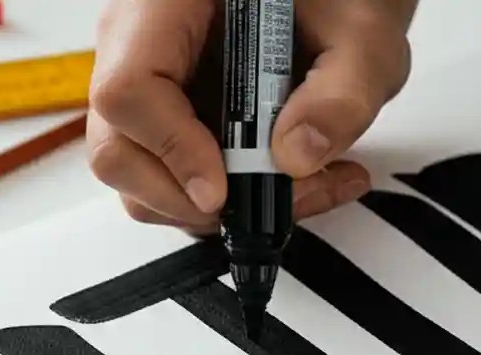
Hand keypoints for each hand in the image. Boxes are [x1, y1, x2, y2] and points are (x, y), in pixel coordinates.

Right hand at [86, 0, 416, 233]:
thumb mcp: (363, 30)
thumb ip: (343, 93)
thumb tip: (295, 159)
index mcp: (163, 2)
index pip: (128, 88)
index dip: (171, 148)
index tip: (223, 186)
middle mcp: (139, 43)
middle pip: (117, 147)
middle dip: (190, 197)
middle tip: (270, 202)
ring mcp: (151, 85)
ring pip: (142, 175)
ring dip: (218, 208)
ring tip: (307, 188)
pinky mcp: (172, 118)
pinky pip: (174, 176)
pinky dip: (233, 198)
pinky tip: (301, 182)